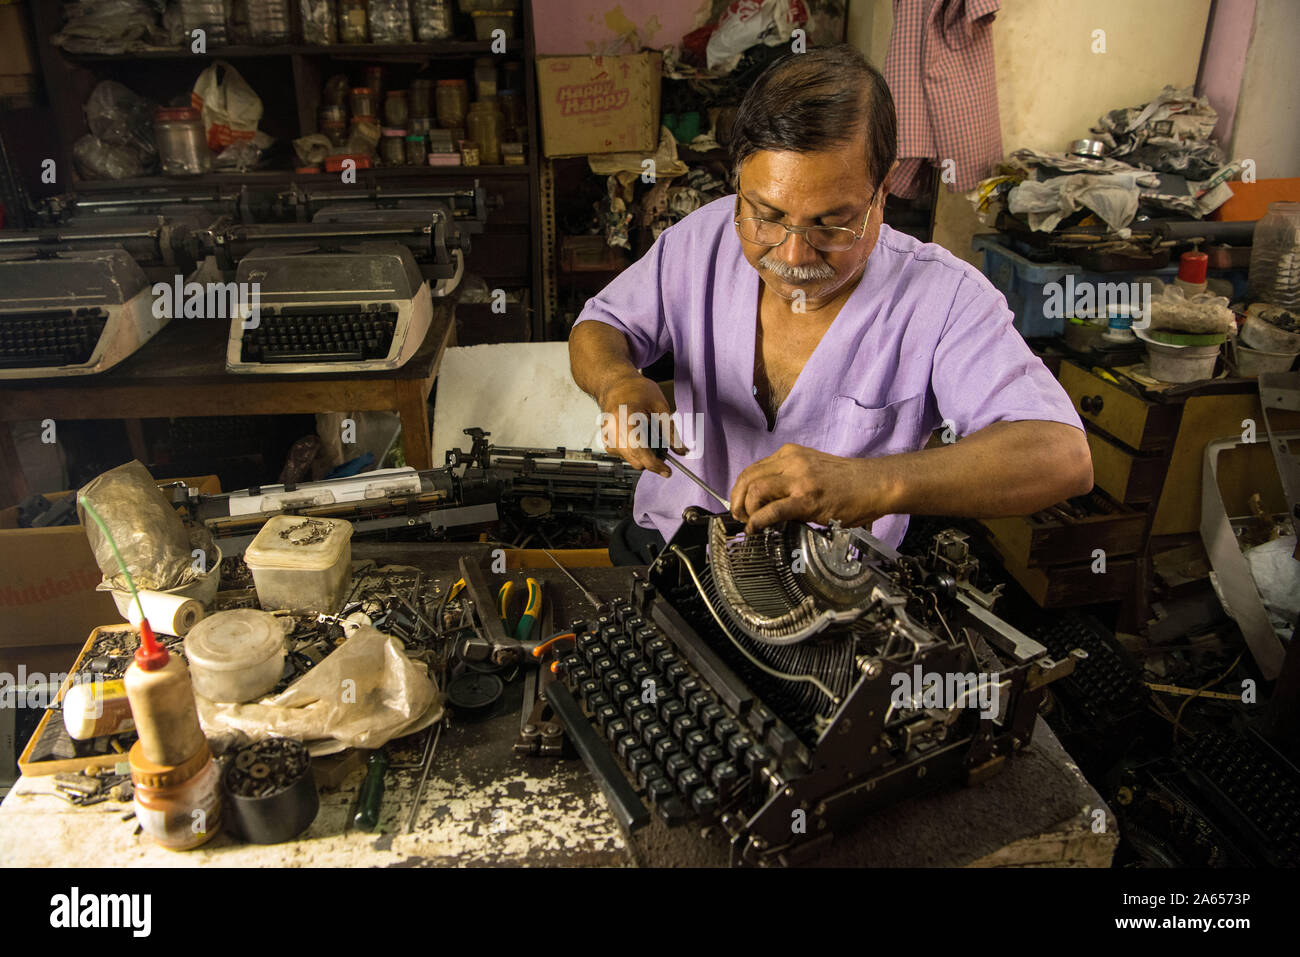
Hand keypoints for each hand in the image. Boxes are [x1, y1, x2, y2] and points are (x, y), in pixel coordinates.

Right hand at [598, 373, 682, 476]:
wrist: (615, 384)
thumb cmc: (636, 389)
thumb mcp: (659, 405)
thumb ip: (670, 430)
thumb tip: (680, 450)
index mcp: (626, 418)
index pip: (640, 450)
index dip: (656, 464)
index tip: (668, 471)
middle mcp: (613, 431)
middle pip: (636, 460)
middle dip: (652, 458)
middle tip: (662, 442)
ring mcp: (608, 438)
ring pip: (632, 460)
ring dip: (644, 453)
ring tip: (646, 431)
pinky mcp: (607, 443)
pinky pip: (626, 456)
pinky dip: (635, 450)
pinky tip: (637, 433)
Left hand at [729, 444, 895, 532]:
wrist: (874, 484)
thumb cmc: (847, 481)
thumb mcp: (810, 470)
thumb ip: (787, 480)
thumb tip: (765, 502)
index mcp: (790, 454)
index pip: (752, 469)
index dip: (739, 490)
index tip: (739, 505)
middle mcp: (791, 462)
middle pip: (748, 478)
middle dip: (737, 500)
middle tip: (740, 517)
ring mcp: (799, 479)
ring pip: (755, 490)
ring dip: (746, 510)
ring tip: (750, 523)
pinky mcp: (807, 499)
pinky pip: (772, 510)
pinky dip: (758, 520)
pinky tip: (758, 528)